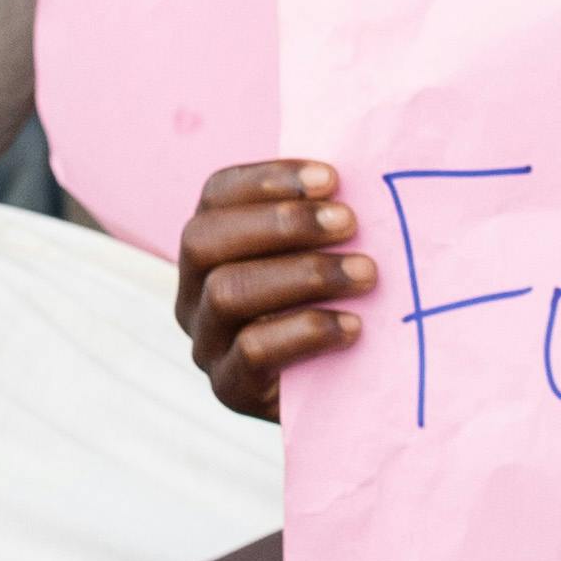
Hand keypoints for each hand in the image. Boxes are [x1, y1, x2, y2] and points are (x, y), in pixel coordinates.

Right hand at [177, 160, 372, 420]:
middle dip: (280, 223)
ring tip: (366, 273)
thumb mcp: (327, 254)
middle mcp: (192, 293)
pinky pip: (252, 351)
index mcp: (210, 247)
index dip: (268, 179)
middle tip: (349, 221)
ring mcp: (206, 343)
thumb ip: (329, 214)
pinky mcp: (231, 389)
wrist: (347, 395)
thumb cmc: (341, 305)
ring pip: (226, 293)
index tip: (332, 178)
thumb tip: (368, 165)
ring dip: (302, 274)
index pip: (216, 195)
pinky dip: (306, 330)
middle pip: (204, 240)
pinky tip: (355, 325)